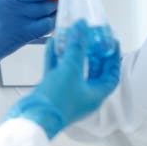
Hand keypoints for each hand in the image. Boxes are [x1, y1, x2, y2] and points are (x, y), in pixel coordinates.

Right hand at [6, 21, 120, 139]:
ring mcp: (66, 92)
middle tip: (92, 36)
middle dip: (93, 53)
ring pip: (72, 68)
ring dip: (72, 52)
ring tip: (73, 35)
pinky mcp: (51, 90)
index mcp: (95, 95)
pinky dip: (55, 56)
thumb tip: (83, 27)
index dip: (114, 58)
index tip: (112, 42)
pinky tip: (53, 42)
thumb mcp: (71, 70)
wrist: (32, 118)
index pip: (111, 75)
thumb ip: (77, 47)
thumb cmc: (57, 102)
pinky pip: (56, 69)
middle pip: (93, 71)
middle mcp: (83, 94)